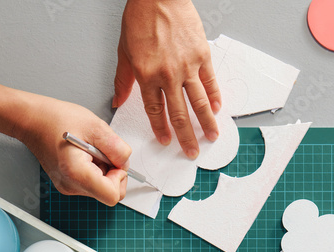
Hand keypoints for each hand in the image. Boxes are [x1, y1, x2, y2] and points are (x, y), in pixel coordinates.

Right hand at [14, 93, 130, 205]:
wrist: (31, 119)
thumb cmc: (56, 119)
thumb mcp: (96, 127)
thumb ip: (117, 148)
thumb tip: (126, 163)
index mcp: (77, 174)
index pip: (112, 196)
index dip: (120, 177)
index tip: (113, 160)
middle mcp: (71, 186)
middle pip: (109, 193)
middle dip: (114, 173)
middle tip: (103, 151)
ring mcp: (68, 186)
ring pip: (102, 187)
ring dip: (104, 169)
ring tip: (90, 149)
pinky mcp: (68, 183)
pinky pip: (92, 182)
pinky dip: (95, 169)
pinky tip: (85, 153)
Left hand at [114, 0, 220, 158]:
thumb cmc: (141, 17)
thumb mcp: (124, 50)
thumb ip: (123, 79)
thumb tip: (117, 99)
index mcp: (147, 75)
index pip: (155, 110)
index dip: (160, 128)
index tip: (165, 140)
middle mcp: (168, 75)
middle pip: (179, 114)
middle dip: (186, 136)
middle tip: (191, 151)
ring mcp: (188, 66)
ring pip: (198, 102)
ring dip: (206, 123)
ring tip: (211, 136)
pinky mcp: (202, 56)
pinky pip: (210, 82)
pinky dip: (214, 97)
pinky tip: (216, 108)